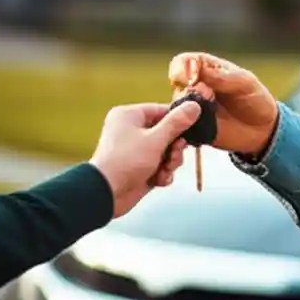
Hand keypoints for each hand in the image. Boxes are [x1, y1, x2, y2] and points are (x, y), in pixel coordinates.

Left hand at [89, 101, 201, 217]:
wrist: (105, 194)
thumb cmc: (127, 161)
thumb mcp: (156, 139)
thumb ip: (177, 123)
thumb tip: (194, 106)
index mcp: (129, 116)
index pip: (162, 110)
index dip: (178, 121)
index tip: (193, 129)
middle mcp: (131, 131)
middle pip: (166, 132)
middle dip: (175, 147)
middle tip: (174, 154)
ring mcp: (135, 151)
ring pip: (165, 151)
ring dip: (170, 162)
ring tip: (165, 169)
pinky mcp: (139, 168)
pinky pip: (159, 165)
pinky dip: (162, 173)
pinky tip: (159, 180)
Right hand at [169, 52, 279, 157]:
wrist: (262, 129)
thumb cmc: (255, 99)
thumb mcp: (245, 83)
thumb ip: (222, 76)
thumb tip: (196, 71)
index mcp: (205, 68)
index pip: (183, 62)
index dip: (183, 69)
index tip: (193, 79)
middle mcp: (193, 86)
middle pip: (175, 85)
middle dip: (189, 90)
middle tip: (208, 96)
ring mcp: (191, 108)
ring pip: (176, 107)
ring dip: (188, 110)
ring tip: (208, 113)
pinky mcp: (192, 128)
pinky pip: (179, 127)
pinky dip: (185, 127)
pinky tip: (202, 128)